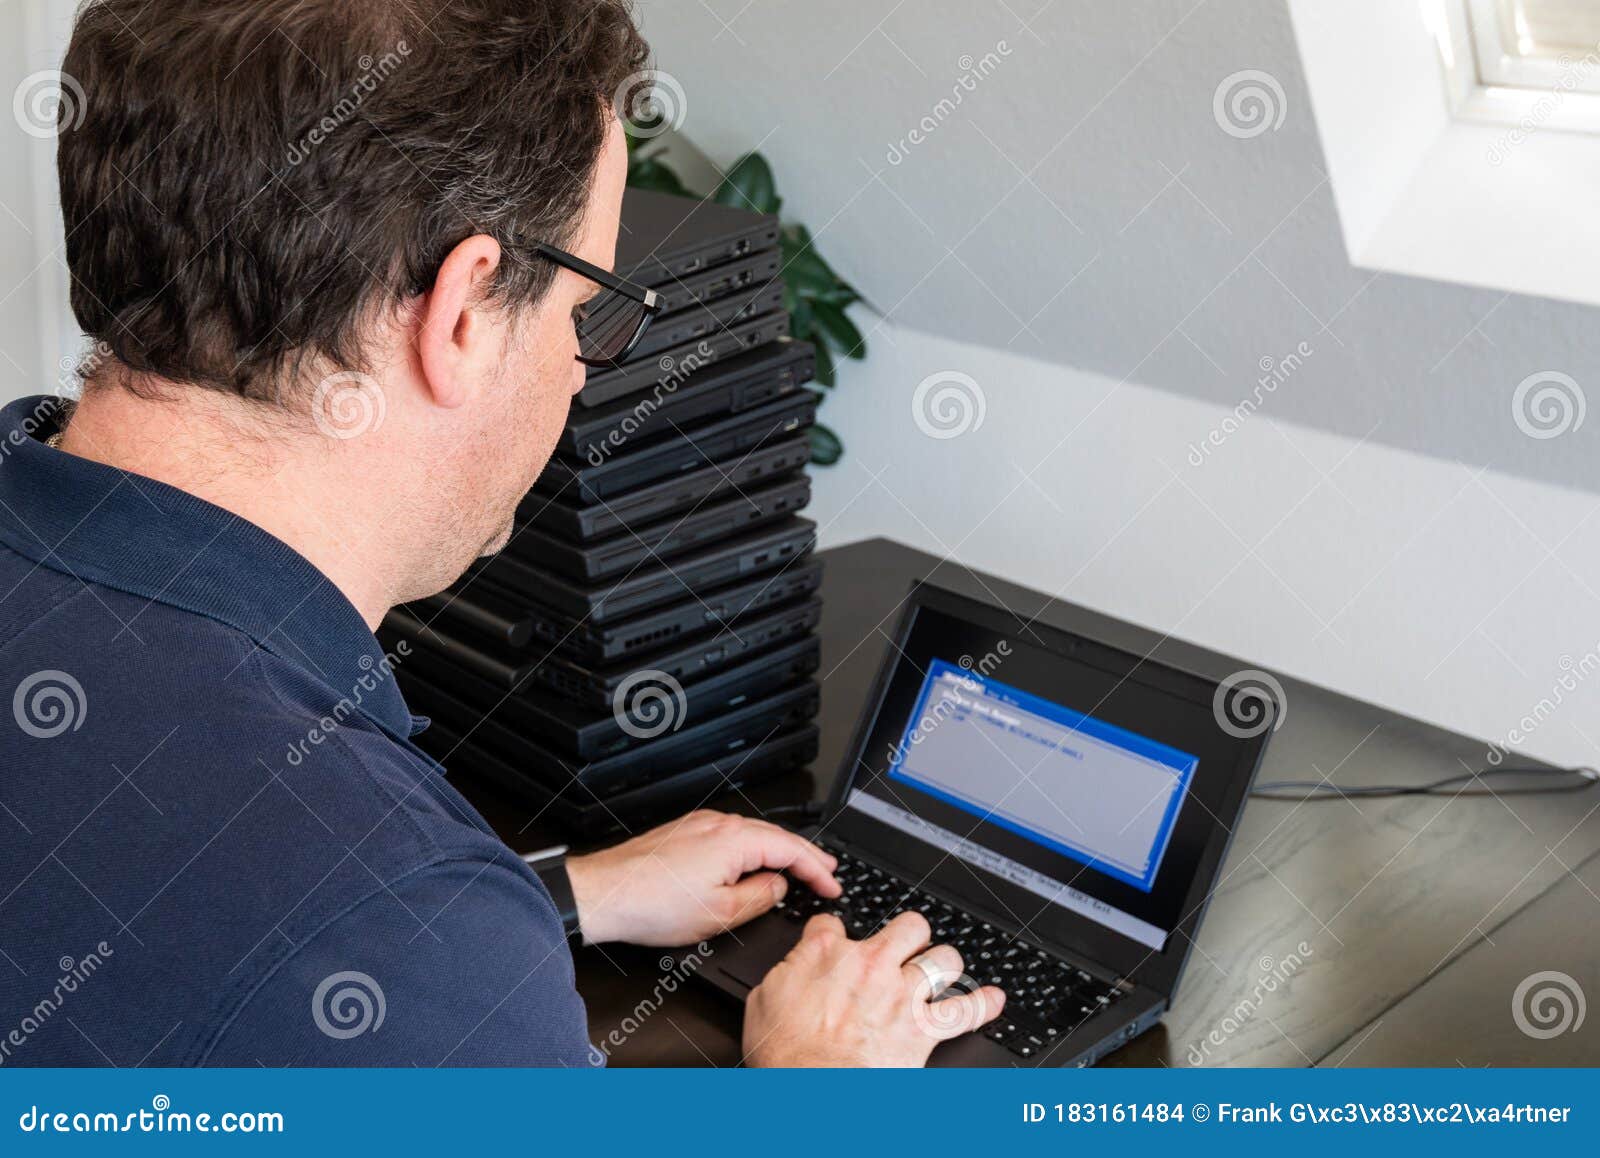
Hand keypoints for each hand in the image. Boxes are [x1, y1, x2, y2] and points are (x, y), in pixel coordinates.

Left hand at [564, 810, 840, 946]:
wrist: (604, 894)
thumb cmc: (652, 904)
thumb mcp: (720, 913)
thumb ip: (759, 897)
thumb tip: (778, 886)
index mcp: (734, 840)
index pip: (792, 849)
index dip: (818, 869)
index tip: (832, 886)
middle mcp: (719, 824)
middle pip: (776, 836)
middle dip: (806, 856)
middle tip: (828, 873)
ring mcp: (700, 825)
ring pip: (754, 834)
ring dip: (780, 852)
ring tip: (799, 869)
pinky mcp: (685, 833)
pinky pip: (732, 836)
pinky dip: (754, 849)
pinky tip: (754, 863)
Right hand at [742, 911, 1006, 1066]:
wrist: (812, 1091)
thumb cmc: (785, 1055)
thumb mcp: (763, 1001)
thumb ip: (786, 973)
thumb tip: (793, 966)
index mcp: (826, 954)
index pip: (832, 922)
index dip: (832, 931)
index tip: (833, 940)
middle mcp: (870, 965)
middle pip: (907, 926)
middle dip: (909, 932)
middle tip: (906, 944)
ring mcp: (902, 994)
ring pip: (942, 959)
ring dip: (944, 962)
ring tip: (943, 967)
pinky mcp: (923, 1028)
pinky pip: (966, 1011)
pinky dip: (983, 1004)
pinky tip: (993, 999)